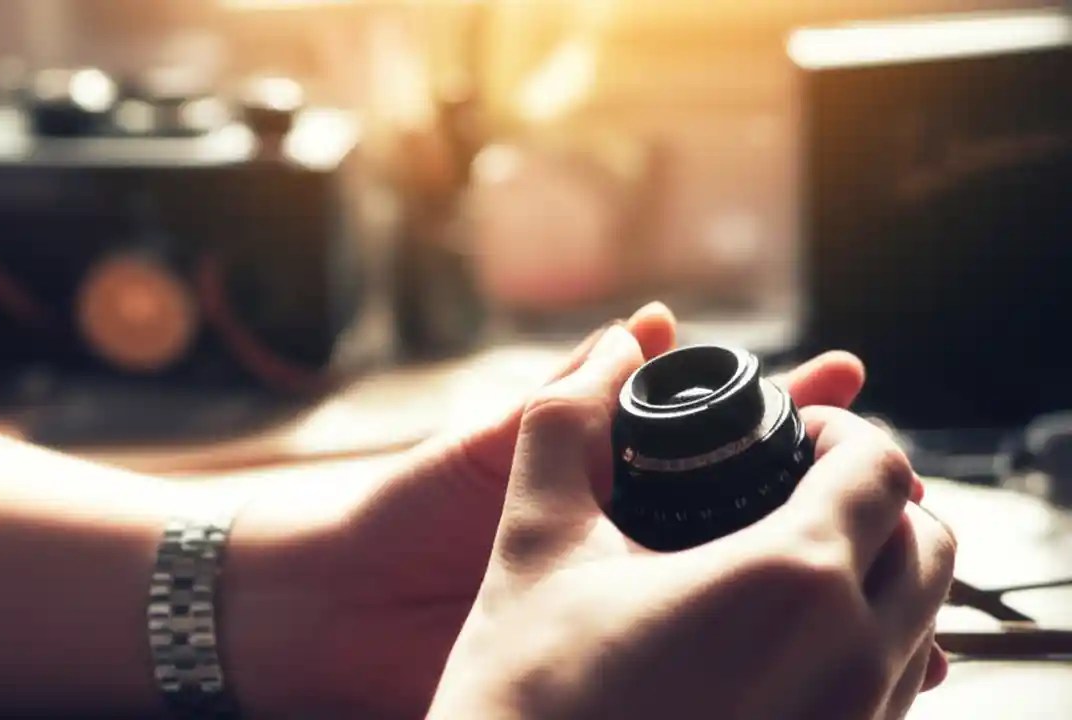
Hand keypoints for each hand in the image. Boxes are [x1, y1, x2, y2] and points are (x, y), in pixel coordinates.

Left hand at [221, 304, 867, 717]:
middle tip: (900, 486)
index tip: (847, 375)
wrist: (331, 609)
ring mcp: (618, 603)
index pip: (709, 429)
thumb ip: (567, 396)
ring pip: (737, 593)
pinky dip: (759, 655)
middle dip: (820, 492)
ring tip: (893, 577)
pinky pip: (694, 659)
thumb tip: (648, 324)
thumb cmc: (397, 514)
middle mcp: (620, 537)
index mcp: (596, 475)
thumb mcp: (488, 444)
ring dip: (810, 580)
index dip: (779, 401)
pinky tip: (818, 659)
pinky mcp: (602, 663)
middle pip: (742, 510)